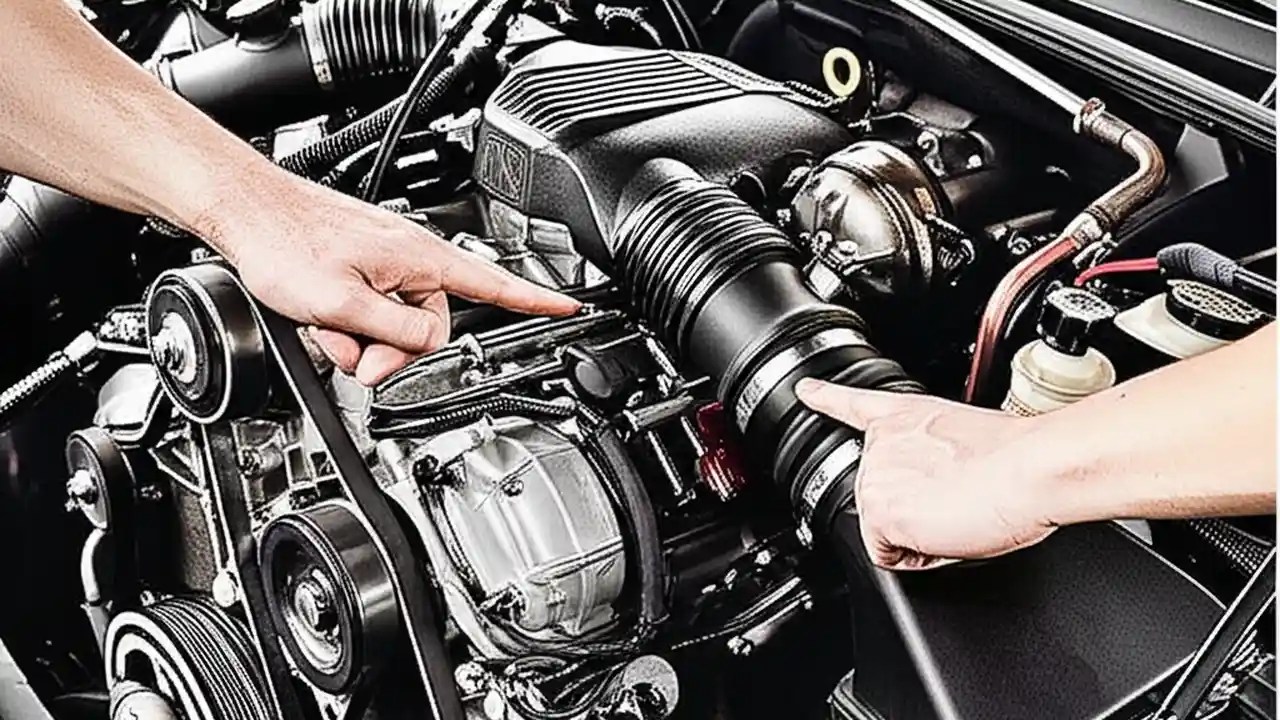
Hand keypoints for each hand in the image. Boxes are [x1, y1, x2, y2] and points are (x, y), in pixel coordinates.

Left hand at [205, 176, 579, 384]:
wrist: (245, 214)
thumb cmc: (285, 244)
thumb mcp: (344, 305)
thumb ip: (398, 332)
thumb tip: (427, 345)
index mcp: (421, 259)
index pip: (494, 286)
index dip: (534, 303)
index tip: (566, 309)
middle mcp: (411, 257)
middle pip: (430, 327)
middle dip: (389, 350)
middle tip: (353, 352)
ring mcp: (386, 261)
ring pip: (395, 324)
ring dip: (360, 338)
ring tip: (324, 326)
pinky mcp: (363, 265)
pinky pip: (372, 308)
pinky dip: (347, 322)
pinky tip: (320, 317)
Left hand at [795, 379, 1058, 569]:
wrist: (1030, 468)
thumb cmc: (1018, 458)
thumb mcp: (964, 438)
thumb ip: (931, 452)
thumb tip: (936, 479)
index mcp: (906, 415)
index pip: (854, 404)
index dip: (825, 397)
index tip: (806, 390)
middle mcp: (882, 442)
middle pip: (881, 495)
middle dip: (914, 508)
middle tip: (959, 498)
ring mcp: (876, 476)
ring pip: (886, 527)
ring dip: (920, 531)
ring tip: (959, 509)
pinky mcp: (881, 512)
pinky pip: (889, 555)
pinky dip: (918, 557)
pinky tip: (945, 531)